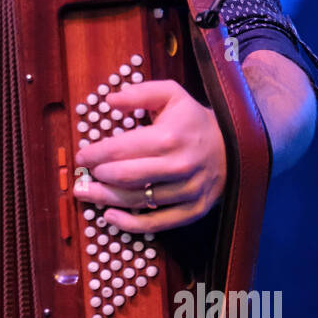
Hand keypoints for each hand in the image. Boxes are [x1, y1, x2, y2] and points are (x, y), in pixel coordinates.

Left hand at [72, 80, 226, 231]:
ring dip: (106, 199)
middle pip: (125, 177)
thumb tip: (109, 100)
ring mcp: (187, 191)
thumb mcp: (172, 95)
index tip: (82, 156)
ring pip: (137, 200)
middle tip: (82, 178)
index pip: (120, 149)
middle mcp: (178, 166)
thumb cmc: (194, 121)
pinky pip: (156, 223)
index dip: (95, 154)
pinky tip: (110, 216)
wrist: (236, 146)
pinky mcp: (193, 210)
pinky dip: (129, 224)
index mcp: (169, 137)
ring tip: (88, 194)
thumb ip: (140, 93)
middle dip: (97, 178)